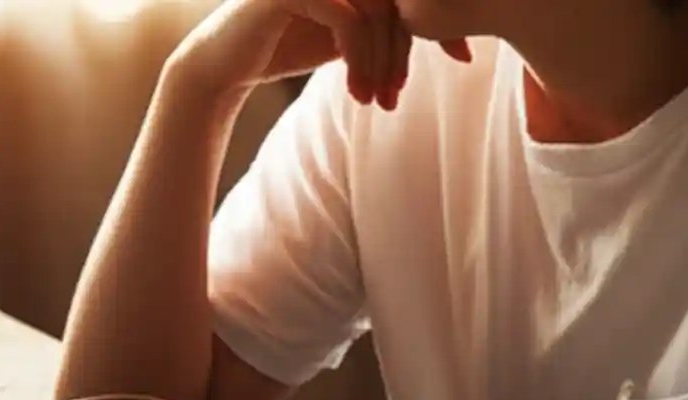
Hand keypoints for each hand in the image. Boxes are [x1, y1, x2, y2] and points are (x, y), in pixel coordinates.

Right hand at [169, 0, 470, 109]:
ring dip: (383, 64)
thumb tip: (446, 34)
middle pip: (398, 2)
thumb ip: (385, 26)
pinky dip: (360, 62)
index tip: (462, 59)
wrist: (226, 66)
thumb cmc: (286, 49)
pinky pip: (349, 22)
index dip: (440, 23)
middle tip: (400, 94)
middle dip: (409, 51)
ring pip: (377, 14)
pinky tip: (358, 94)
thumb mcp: (348, 38)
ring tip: (379, 101)